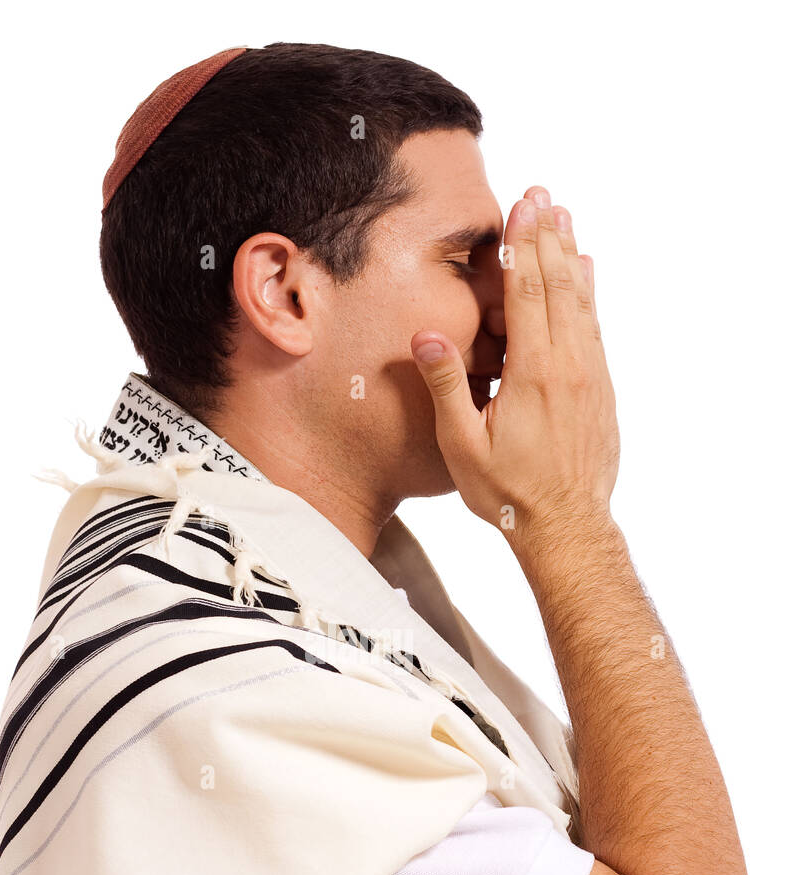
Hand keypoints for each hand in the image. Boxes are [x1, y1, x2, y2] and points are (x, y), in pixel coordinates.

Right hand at [411, 186, 619, 535]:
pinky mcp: (601, 390)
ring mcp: (591, 376)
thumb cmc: (509, 493)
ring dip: (571, 256)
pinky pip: (594, 327)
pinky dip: (588, 293)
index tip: (523, 206)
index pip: (529, 294)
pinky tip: (586, 273)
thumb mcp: (463, 446)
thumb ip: (446, 388)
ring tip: (565, 217)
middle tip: (542, 194)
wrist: (568, 527)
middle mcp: (570, 366)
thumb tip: (426, 337)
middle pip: (559, 285)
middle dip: (548, 236)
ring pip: (582, 301)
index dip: (524, 246)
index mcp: (535, 374)